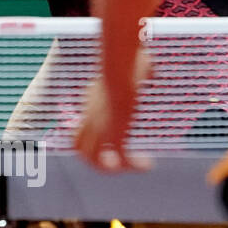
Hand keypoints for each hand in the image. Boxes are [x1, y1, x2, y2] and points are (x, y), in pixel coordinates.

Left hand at [75, 47, 154, 171]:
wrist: (121, 68)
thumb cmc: (128, 59)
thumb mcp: (129, 65)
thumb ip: (137, 67)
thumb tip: (148, 61)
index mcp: (91, 103)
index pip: (80, 130)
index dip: (92, 140)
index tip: (113, 143)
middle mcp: (91, 117)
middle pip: (79, 147)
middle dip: (96, 160)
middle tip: (119, 162)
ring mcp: (101, 127)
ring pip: (94, 158)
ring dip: (113, 168)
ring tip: (135, 165)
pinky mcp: (116, 133)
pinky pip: (120, 158)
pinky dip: (133, 165)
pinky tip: (148, 164)